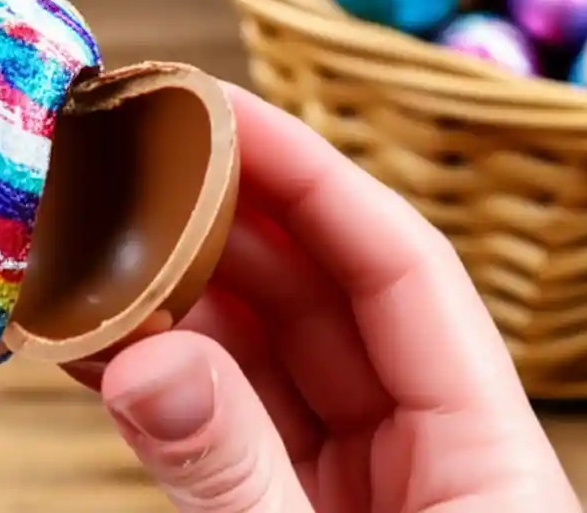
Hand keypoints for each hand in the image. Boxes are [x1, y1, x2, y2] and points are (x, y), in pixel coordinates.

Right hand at [64, 85, 582, 511]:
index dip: (312, 174)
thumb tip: (145, 360)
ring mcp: (357, 487)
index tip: (221, 111)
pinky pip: (229, 424)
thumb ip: (238, 477)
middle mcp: (425, 453)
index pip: (404, 267)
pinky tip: (103, 343)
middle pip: (326, 295)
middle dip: (225, 224)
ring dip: (179, 301)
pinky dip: (166, 383)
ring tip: (98, 248)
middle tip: (134, 163)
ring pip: (266, 357)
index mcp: (488, 457)